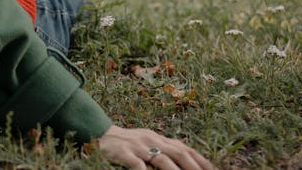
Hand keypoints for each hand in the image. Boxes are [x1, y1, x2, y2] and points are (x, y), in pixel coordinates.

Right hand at [95, 125, 215, 168]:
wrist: (100, 134)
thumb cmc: (128, 142)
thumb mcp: (149, 142)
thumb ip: (166, 149)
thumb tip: (188, 159)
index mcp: (159, 138)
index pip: (185, 148)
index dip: (201, 160)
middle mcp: (151, 140)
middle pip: (177, 153)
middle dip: (193, 167)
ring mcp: (137, 146)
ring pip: (160, 158)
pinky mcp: (122, 152)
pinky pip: (136, 163)